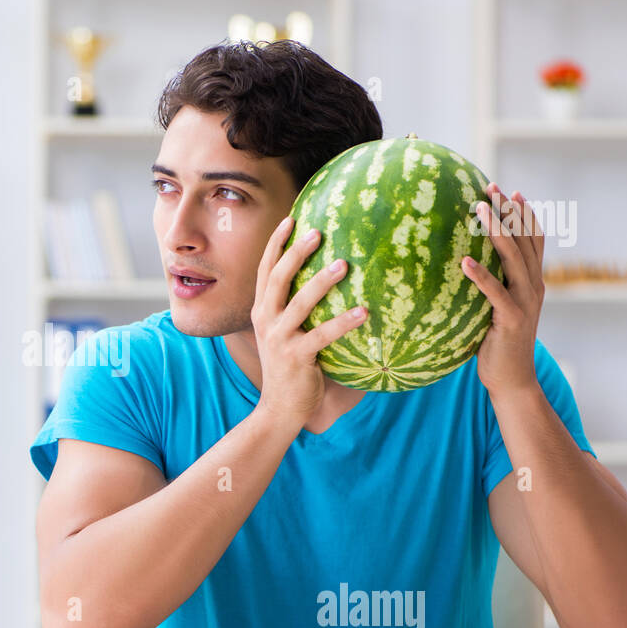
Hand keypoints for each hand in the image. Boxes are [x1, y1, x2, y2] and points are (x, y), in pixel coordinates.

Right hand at [250, 216, 367, 435]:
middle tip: (318, 231)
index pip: (266, 270)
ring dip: (321, 282)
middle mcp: (265, 320)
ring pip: (299, 303)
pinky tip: (364, 311)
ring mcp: (278, 338)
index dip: (276, 244)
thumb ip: (297, 310)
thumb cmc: (290, 368)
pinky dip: (343, 322)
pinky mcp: (296, 357)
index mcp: (262, 311)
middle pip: (278, 278)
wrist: (278, 409)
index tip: (291, 219)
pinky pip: (322, 335)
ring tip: (344, 264)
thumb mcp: (284, 334)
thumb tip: (329, 281)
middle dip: (296, 252)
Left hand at [462, 182, 544, 397]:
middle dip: (509, 212)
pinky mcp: (511, 319)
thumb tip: (462, 265)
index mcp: (531, 283)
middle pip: (524, 241)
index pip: (532, 241)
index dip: (525, 215)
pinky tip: (464, 260)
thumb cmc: (496, 344)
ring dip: (497, 232)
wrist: (512, 380)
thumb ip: (489, 288)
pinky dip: (481, 275)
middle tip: (492, 187)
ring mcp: (525, 302)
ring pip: (513, 259)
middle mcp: (534, 287)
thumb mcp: (495, 309)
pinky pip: (495, 293)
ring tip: (479, 209)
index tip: (511, 191)